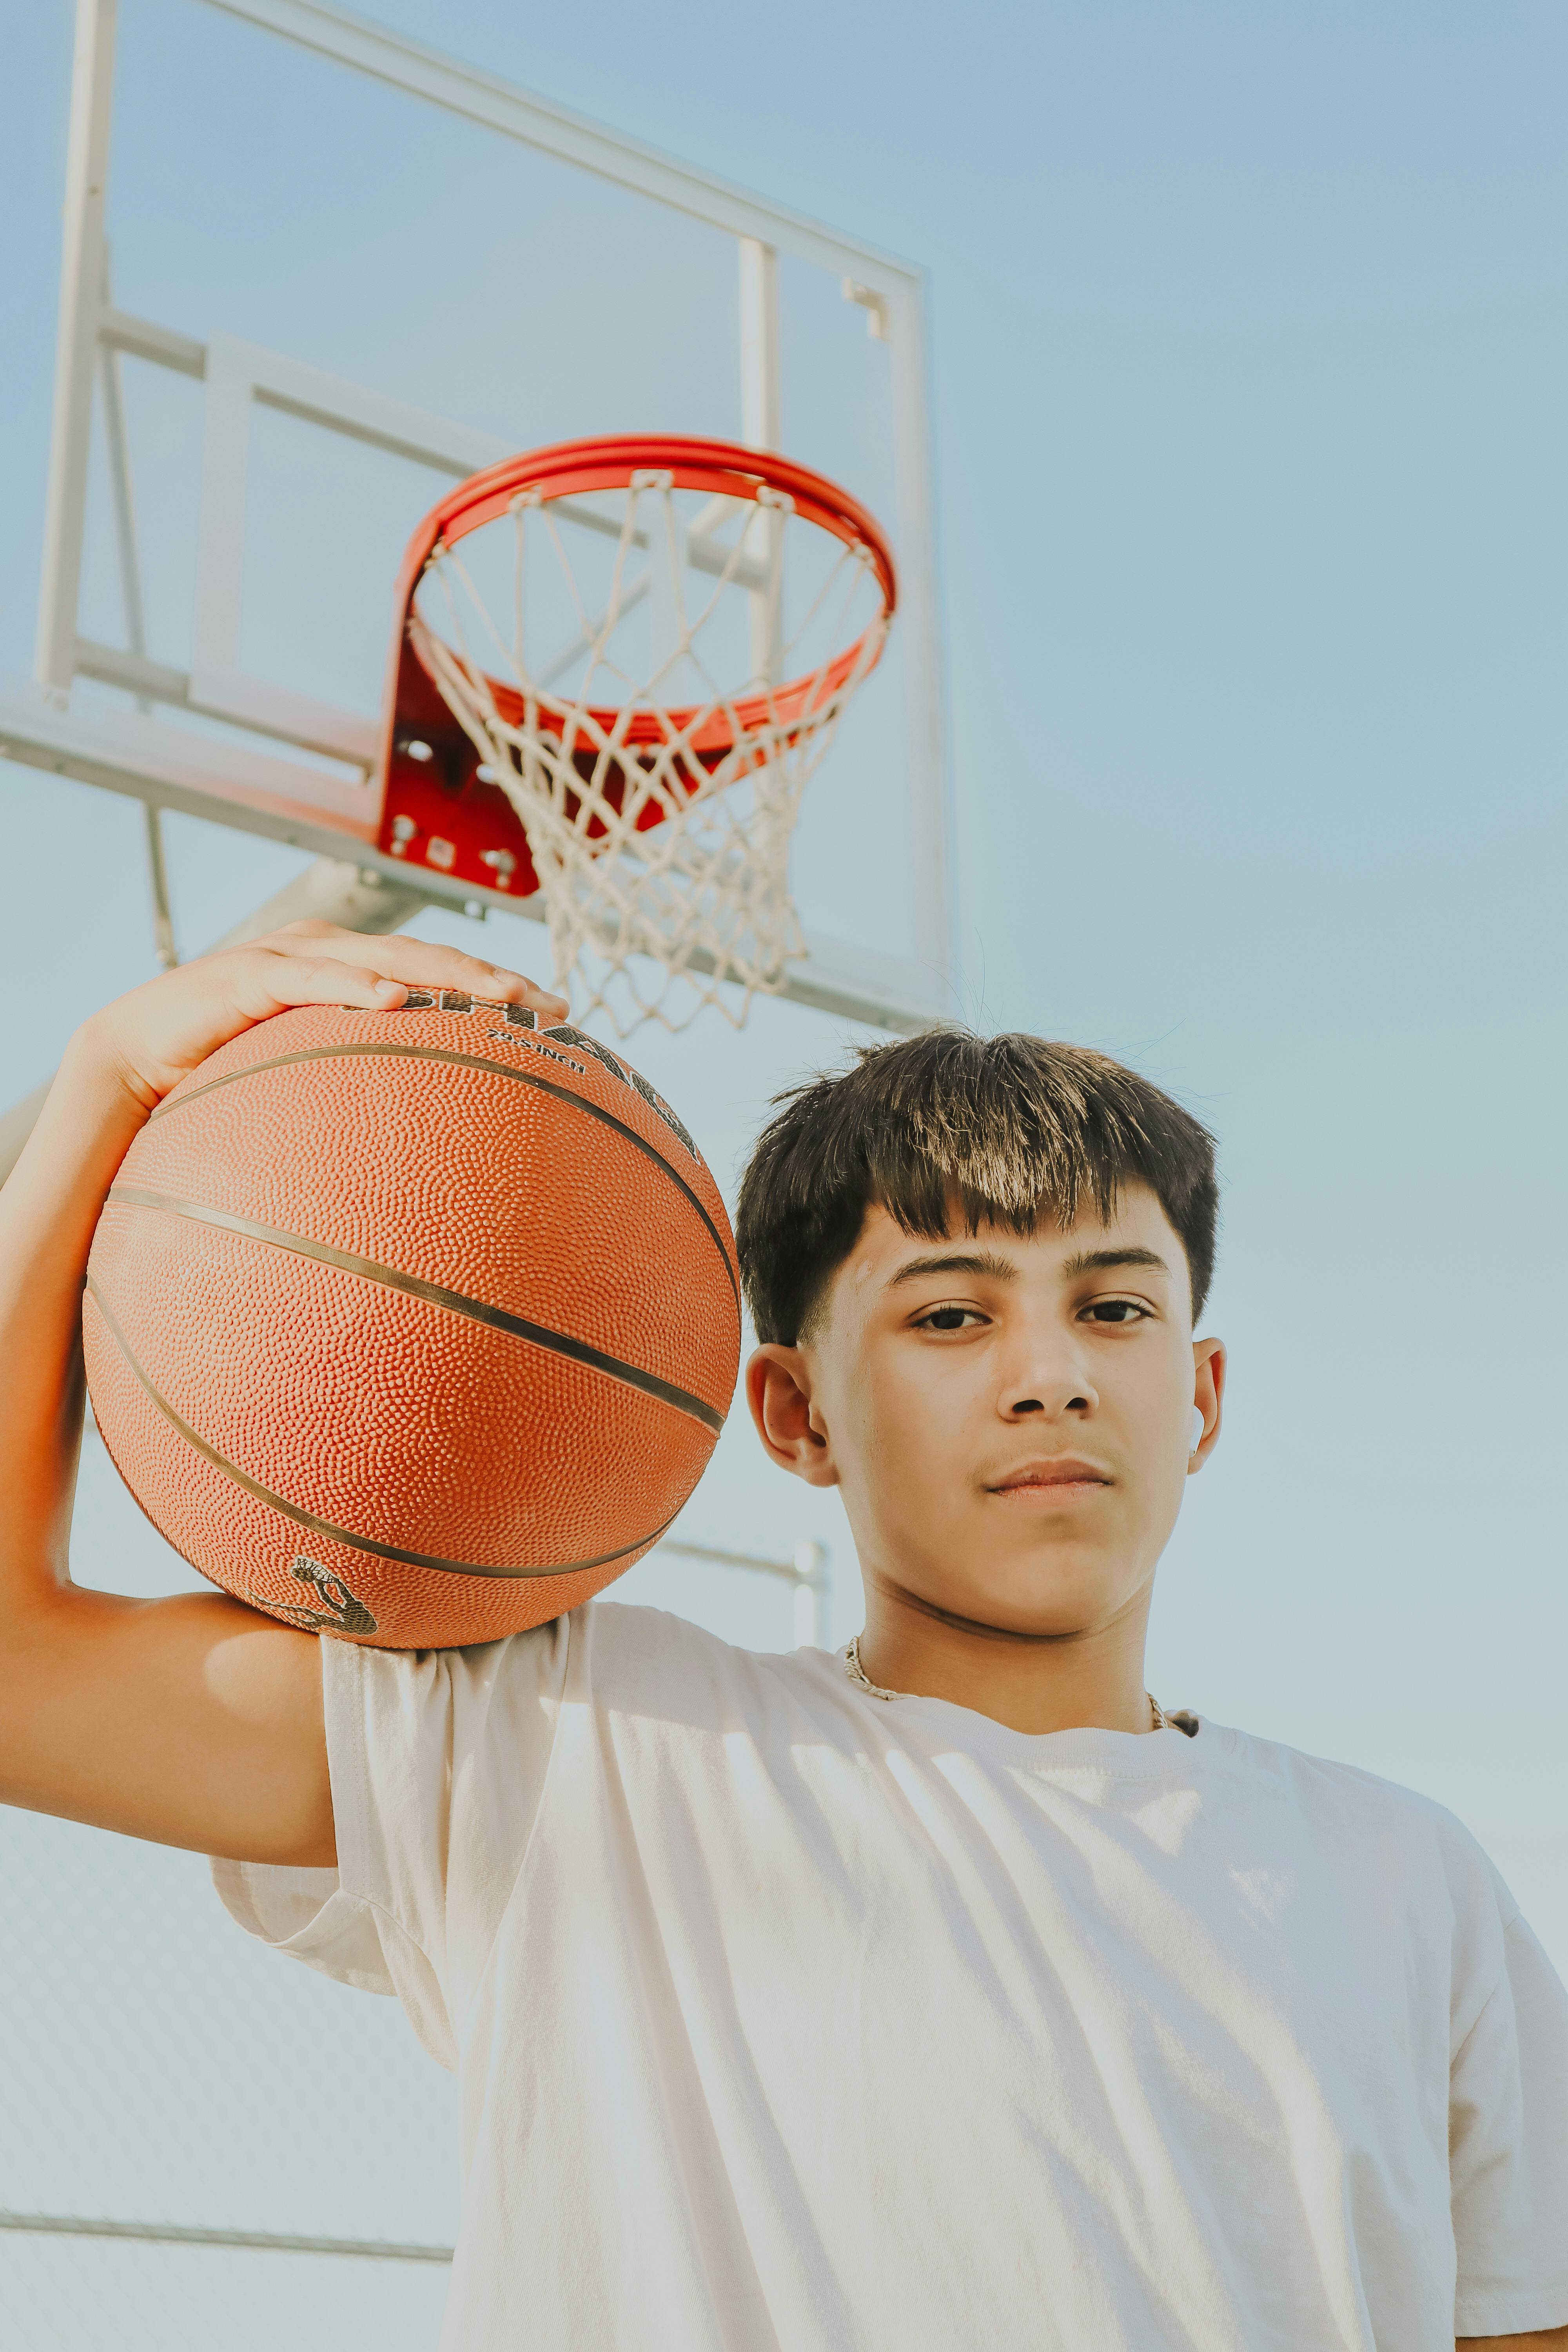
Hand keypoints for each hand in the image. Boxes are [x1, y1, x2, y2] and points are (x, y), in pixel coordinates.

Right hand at [77, 921, 569, 1113]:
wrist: (136, 1059)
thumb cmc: (227, 1073)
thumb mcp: (310, 1080)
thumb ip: (364, 1094)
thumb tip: (432, 1152)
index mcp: (350, 966)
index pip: (441, 971)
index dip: (499, 986)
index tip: (561, 1015)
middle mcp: (327, 949)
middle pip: (429, 956)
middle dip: (493, 975)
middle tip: (552, 1004)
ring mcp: (288, 956)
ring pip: (383, 956)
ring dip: (445, 972)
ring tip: (499, 992)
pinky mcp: (246, 976)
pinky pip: (308, 980)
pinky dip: (352, 986)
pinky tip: (393, 1000)